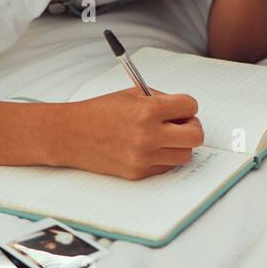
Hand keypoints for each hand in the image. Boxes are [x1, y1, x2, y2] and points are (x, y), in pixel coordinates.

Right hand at [56, 86, 203, 179]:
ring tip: (163, 136)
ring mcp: (143, 157)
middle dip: (191, 127)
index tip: (181, 107)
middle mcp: (147, 135)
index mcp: (147, 110)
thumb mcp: (131, 94)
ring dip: (179, 144)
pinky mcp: (138, 172)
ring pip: (185, 154)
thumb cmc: (99, 112)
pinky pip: (166, 166)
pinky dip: (164, 157)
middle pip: (196, 136)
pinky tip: (149, 147)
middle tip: (181, 124)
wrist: (71, 135)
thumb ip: (160, 100)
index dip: (187, 105)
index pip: (190, 107)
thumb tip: (184, 110)